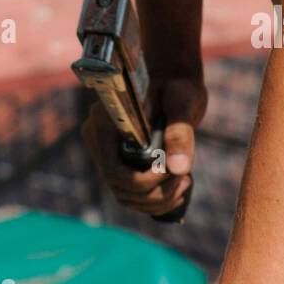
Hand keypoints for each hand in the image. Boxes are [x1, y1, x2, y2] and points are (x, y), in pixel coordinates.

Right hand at [82, 77, 205, 217]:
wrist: (173, 82)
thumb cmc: (176, 86)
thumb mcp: (181, 102)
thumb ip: (179, 132)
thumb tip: (180, 168)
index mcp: (105, 121)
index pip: (113, 170)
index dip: (143, 182)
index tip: (171, 172)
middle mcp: (99, 139)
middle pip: (119, 188)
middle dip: (154, 194)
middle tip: (184, 180)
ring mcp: (108, 153)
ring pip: (125, 196)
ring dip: (157, 201)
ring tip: (184, 182)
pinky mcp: (120, 161)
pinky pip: (131, 194)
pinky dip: (156, 200)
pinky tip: (178, 187)